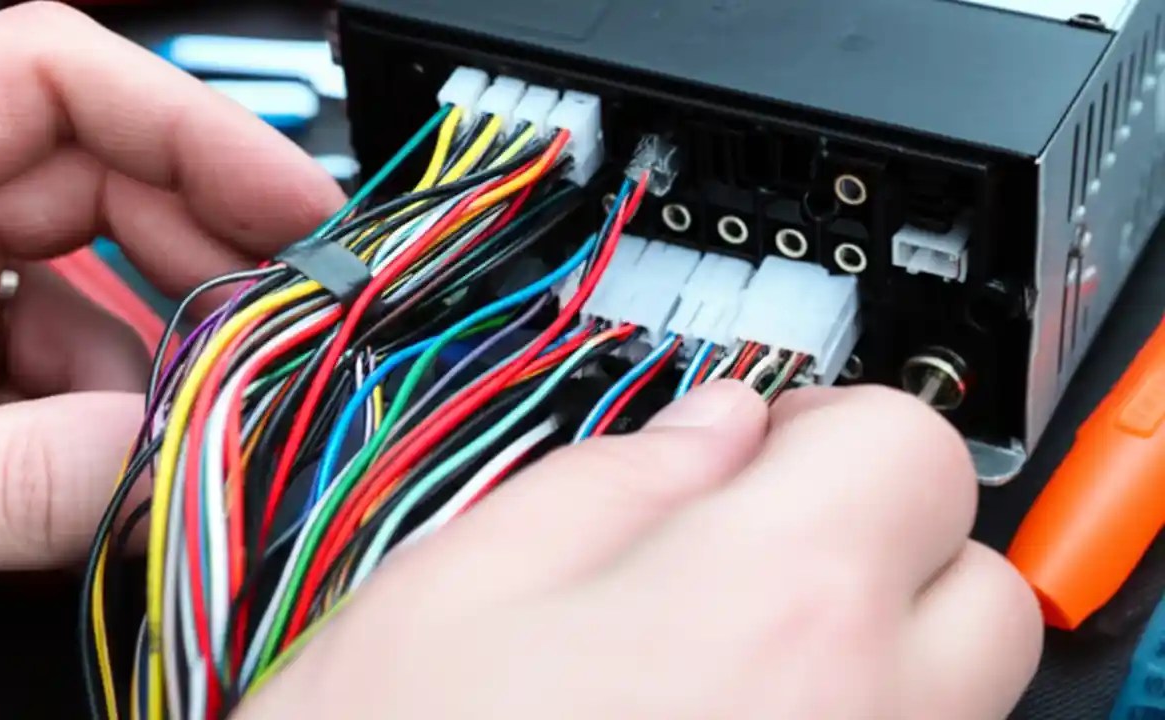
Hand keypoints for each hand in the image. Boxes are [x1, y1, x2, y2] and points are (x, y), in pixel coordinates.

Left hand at [0, 2, 342, 602]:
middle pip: (98, 179)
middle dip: (202, 253)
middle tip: (281, 323)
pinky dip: (104, 419)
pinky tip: (108, 473)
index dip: (191, 126)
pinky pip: (56, 369)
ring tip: (185, 430)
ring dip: (155, 362)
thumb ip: (2, 482)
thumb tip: (163, 467)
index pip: (47, 79)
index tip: (293, 203)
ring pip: (90, 285)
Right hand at [238, 384, 1042, 719]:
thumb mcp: (455, 586)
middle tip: (763, 548)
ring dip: (871, 653)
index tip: (776, 447)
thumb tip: (711, 429)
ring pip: (953, 705)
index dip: (838, 426)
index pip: (910, 450)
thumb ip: (613, 480)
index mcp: (770, 608)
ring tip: (723, 660)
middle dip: (886, 544)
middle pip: (980, 591)